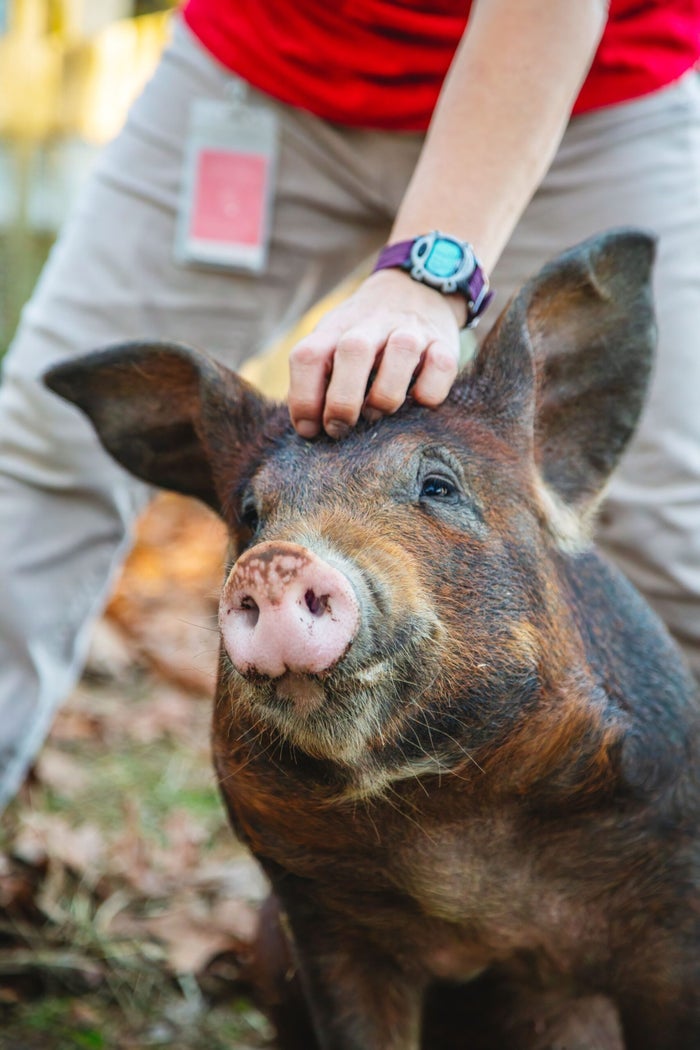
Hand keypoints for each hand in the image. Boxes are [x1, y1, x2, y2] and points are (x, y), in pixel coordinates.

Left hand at [288, 269, 463, 438]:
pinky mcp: (444, 343)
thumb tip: (307, 429)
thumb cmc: (365, 334)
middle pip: (353, 352)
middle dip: (343, 401)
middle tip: (340, 427)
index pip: (308, 355)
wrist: (416, 288)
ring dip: (385, 396)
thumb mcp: (333, 342)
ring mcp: (410, 330)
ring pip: (401, 353)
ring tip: (377, 412)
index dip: (304, 398)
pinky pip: (441, 368)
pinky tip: (416, 401)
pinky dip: (428, 392)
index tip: (310, 429)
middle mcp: (372, 324)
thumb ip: (317, 379)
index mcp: (336, 328)